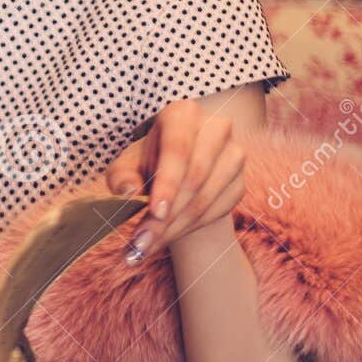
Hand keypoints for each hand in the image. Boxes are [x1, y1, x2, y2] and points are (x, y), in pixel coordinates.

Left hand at [105, 98, 246, 264]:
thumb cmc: (146, 164)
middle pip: (194, 178)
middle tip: (140, 243)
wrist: (177, 176)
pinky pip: (215, 212)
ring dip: (174, 228)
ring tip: (144, 247)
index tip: (154, 212)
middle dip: (166, 216)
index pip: (178, 149)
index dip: (168, 183)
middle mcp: (215, 129)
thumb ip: (121, 176)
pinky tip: (164, 238)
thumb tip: (129, 191)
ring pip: (205, 199)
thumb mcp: (126, 166)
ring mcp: (234, 156)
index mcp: (183, 115)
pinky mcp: (240, 183)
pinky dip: (188, 230)